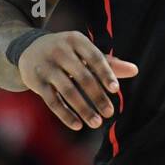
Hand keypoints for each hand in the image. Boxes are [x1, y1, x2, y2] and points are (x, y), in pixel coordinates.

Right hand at [18, 31, 138, 130]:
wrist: (28, 49)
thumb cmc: (66, 52)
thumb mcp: (84, 51)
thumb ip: (109, 62)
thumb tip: (135, 70)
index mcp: (76, 40)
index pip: (95, 57)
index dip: (106, 73)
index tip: (116, 90)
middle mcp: (60, 51)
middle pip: (83, 77)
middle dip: (97, 96)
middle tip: (110, 112)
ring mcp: (46, 66)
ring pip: (67, 91)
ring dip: (84, 109)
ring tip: (97, 123)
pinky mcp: (36, 81)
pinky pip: (52, 101)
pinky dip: (65, 114)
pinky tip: (78, 125)